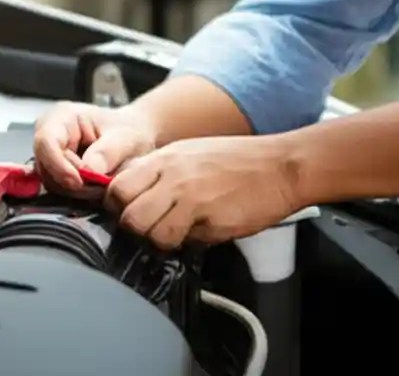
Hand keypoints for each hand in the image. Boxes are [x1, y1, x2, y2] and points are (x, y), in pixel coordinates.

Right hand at [32, 101, 158, 195]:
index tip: (78, 182)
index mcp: (62, 117)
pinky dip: (78, 193)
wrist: (134, 138)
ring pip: (52, 182)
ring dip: (77, 190)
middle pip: (46, 166)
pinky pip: (60, 189)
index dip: (58, 165)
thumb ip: (107, 152)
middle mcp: (50, 136)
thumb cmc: (128, 130)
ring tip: (102, 185)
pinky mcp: (56, 173)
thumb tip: (88, 170)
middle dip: (73, 181)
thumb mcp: (126, 137)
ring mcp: (51, 156)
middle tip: (101, 186)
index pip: (46, 142)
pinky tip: (95, 188)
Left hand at [104, 135, 299, 250]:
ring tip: (174, 234)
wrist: (281, 167)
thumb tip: (135, 197)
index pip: (117, 186)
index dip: (117, 206)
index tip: (127, 213)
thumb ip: (160, 173)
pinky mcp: (209, 218)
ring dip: (157, 240)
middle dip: (132, 227)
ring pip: (147, 231)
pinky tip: (195, 235)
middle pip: (126, 212)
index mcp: (165, 158)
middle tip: (148, 230)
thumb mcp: (190, 154)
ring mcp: (189, 197)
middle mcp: (172, 175)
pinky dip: (182, 244)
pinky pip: (179, 241)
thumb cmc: (240, 162)